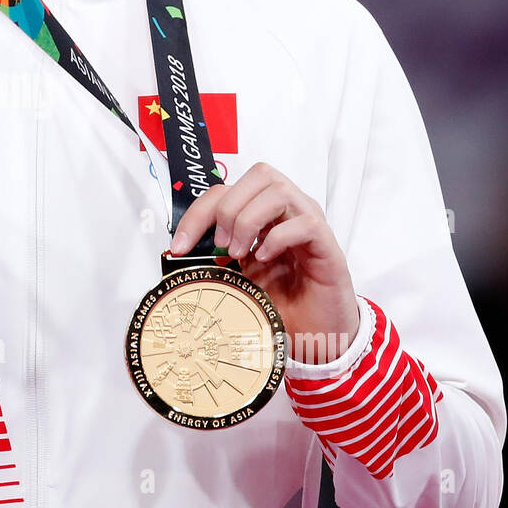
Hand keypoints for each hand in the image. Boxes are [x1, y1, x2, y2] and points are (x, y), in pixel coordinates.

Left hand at [169, 162, 358, 363]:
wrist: (317, 333)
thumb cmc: (283, 301)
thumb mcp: (239, 277)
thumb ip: (217, 258)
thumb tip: (180, 253)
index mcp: (264, 214)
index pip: (228, 190)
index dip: (198, 213)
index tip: (180, 245)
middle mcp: (289, 211)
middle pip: (259, 175)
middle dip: (229, 208)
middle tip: (222, 245)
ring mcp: (310, 224)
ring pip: (280, 191)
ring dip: (250, 220)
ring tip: (241, 253)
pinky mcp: (328, 246)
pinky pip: (306, 223)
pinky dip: (278, 237)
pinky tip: (265, 258)